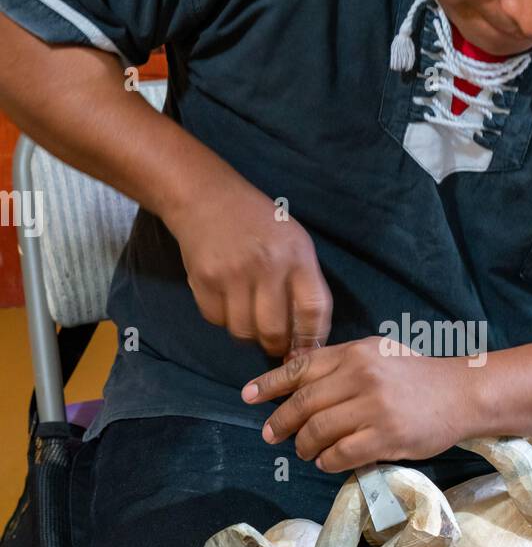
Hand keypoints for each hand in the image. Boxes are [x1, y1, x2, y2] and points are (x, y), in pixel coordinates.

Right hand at [164, 171, 331, 357]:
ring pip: (243, 332)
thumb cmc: (259, 222)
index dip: (312, 338)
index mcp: (297, 255)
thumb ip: (303, 284)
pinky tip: (227, 300)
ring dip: (249, 334)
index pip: (313, 311)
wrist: (207, 197)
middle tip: (274, 342)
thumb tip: (306, 337)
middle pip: (274, 331)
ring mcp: (232, 274)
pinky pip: (217, 320)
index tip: (306, 349)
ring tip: (250, 317)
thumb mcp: (295, 242)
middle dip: (276, 345)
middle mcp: (267, 266)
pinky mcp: (203, 280)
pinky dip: (223, 319)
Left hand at [240, 336, 483, 469]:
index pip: (301, 367)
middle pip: (304, 403)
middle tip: (271, 434)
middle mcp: (361, 376)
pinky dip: (327, 461)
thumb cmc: (417, 375)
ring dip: (305, 446)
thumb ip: (341, 363)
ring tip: (304, 451)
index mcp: (355, 353)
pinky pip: (341, 453)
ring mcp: (373, 407)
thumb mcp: (378, 354)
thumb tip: (297, 376)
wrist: (462, 393)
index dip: (269, 383)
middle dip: (281, 422)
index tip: (247, 396)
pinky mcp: (386, 436)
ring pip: (318, 431)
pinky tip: (326, 462)